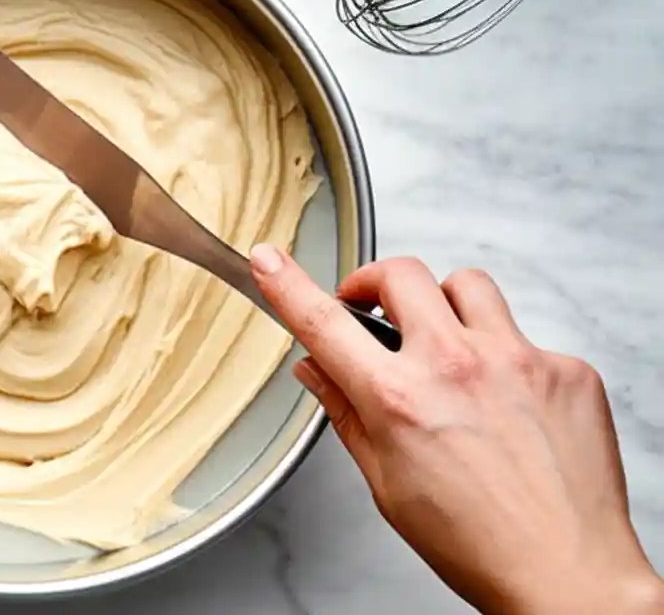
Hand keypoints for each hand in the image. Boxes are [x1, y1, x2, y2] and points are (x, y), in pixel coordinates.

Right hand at [250, 246, 662, 614]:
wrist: (567, 574)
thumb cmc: (478, 544)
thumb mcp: (387, 484)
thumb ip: (348, 414)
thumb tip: (318, 371)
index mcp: (399, 400)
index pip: (324, 323)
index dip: (286, 284)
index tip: (268, 260)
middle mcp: (457, 367)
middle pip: (402, 274)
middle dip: (376, 284)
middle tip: (371, 308)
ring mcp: (518, 361)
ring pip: (467, 286)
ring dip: (444, 306)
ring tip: (446, 347)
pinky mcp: (567, 369)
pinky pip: (523, 337)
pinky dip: (505, 359)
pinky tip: (507, 405)